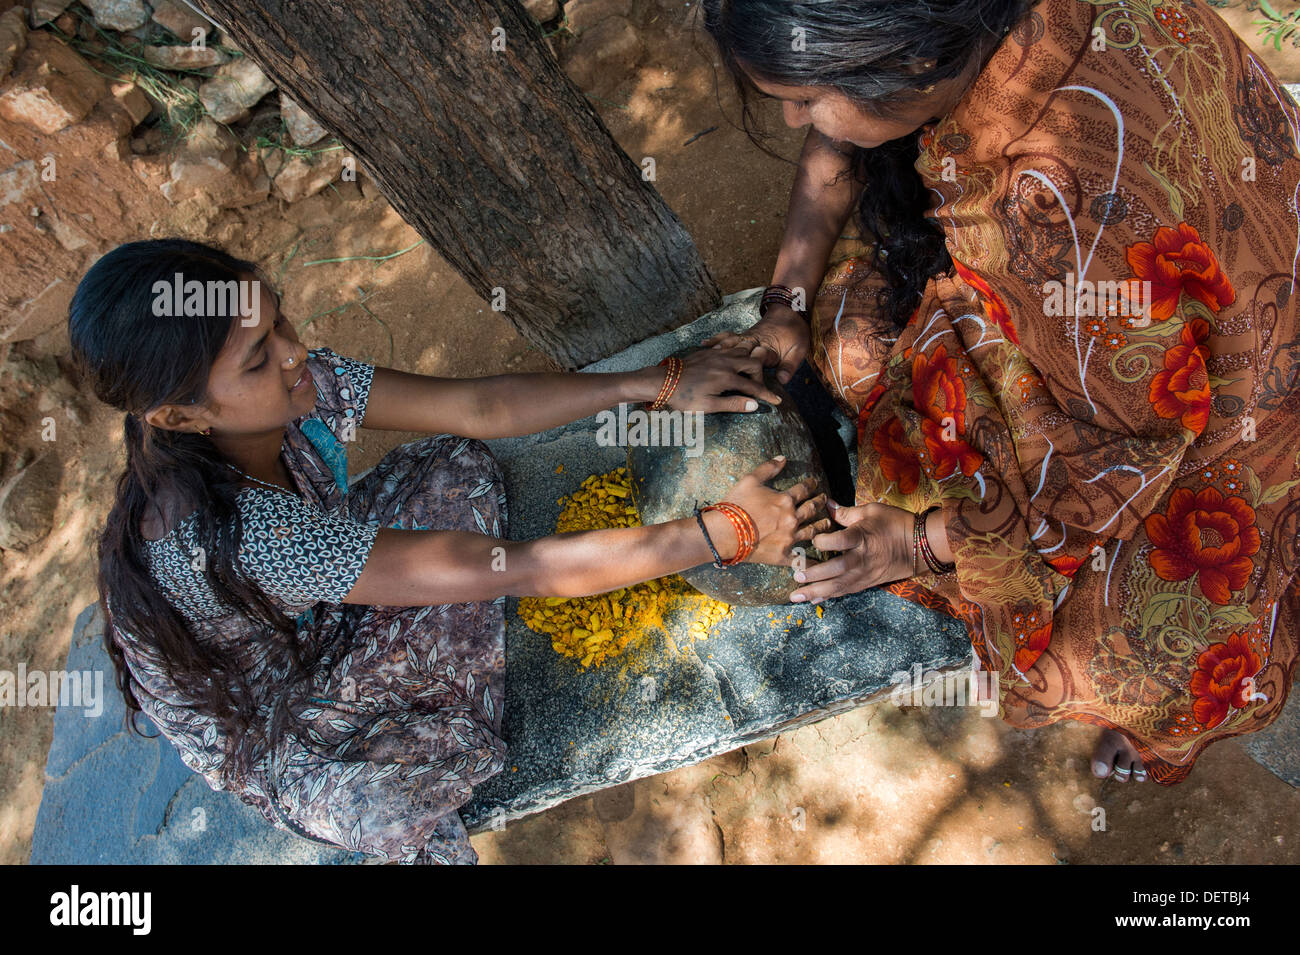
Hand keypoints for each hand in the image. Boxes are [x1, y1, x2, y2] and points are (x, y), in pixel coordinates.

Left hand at [664, 345, 784, 412]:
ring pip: (742, 351)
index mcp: (727, 377)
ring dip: (748, 362)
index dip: (767, 395)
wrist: (663, 381)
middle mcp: (725, 362)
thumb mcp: (709, 406)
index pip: (754, 386)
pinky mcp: (709, 352)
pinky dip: (736, 355)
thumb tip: (755, 405)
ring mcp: (716, 355)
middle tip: (756, 388)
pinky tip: (732, 365)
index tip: (777, 401)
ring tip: (747, 375)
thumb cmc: (685, 398)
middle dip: (759, 375)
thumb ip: (733, 404)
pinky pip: (729, 348)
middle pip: (753, 362)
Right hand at [700, 304, 810, 384]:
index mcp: (766, 347)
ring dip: (717, 354)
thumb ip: (790, 365)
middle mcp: (752, 341)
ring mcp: (745, 337)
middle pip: (737, 356)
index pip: (756, 365)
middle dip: (729, 370)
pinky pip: (725, 336)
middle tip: (718, 383)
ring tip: (703, 366)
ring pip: (728, 345)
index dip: (754, 380)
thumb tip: (783, 381)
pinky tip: (703, 344)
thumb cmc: (796, 331)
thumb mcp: (800, 349)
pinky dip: (714, 340)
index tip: (749, 392)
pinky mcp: (742, 335)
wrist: (791, 308)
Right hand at [712, 455, 827, 564]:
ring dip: (822, 526)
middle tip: (825, 499)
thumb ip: (768, 468)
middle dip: (820, 502)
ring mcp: (789, 538)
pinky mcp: (783, 555)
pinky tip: (818, 561)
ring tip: (828, 523)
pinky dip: (811, 560)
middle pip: (812, 509)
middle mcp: (791, 519)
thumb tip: (783, 458)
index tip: (815, 481)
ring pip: (813, 531)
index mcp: (785, 500)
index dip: (811, 483)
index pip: (804, 489)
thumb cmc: (735, 505)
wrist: (723, 533)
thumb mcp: (749, 480)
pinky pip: (801, 559)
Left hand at [789, 500, 912, 602]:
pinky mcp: (867, 582)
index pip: (840, 541)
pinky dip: (829, 596)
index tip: (813, 539)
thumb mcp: (871, 511)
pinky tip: (813, 600)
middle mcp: (863, 558)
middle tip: (796, 576)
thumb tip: (825, 504)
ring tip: (796, 596)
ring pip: (838, 586)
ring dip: (816, 592)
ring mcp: (865, 573)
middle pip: (836, 569)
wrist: (921, 545)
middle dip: (815, 574)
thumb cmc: (896, 523)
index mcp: (863, 537)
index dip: (823, 541)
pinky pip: (846, 591)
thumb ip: (846, 512)